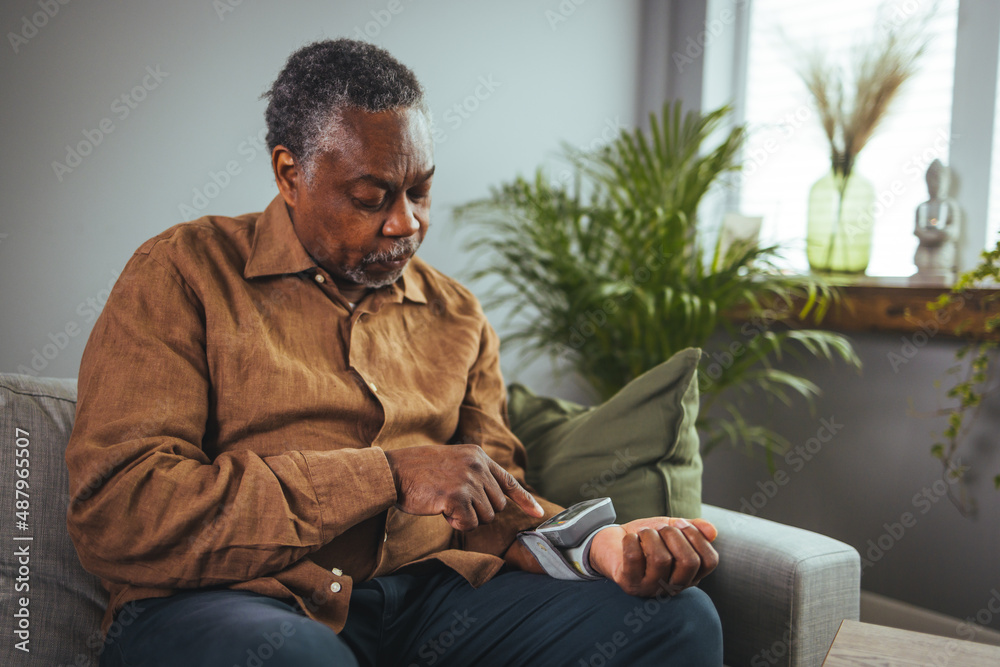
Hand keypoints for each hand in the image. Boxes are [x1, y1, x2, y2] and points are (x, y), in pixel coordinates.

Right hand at [383, 444, 543, 530]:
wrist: (392, 471)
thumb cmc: (418, 472)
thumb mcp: (453, 464)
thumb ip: (474, 475)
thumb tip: (494, 500)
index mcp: (478, 456)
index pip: (509, 481)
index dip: (525, 500)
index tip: (539, 513)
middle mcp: (478, 465)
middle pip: (497, 506)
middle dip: (478, 512)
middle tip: (453, 502)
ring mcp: (469, 479)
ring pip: (485, 517)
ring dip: (466, 518)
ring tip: (445, 502)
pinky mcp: (458, 496)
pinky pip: (470, 524)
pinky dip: (457, 523)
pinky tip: (441, 510)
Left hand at [589, 517, 718, 596]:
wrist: (612, 543)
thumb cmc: (646, 538)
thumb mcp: (672, 529)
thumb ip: (693, 528)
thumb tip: (712, 532)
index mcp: (689, 576)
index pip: (709, 561)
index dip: (698, 537)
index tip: (682, 524)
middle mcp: (673, 587)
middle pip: (689, 562)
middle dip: (675, 535)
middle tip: (662, 529)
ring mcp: (651, 588)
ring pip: (661, 559)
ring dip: (651, 535)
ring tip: (644, 533)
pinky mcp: (629, 584)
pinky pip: (634, 558)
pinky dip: (631, 540)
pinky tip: (630, 538)